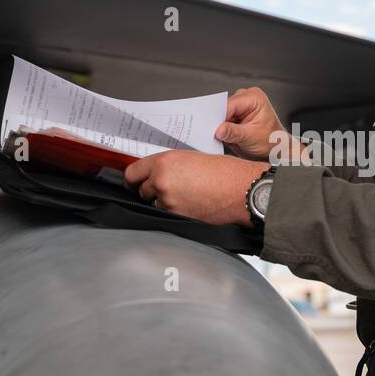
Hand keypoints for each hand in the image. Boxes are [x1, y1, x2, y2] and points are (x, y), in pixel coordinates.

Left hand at [124, 151, 268, 226]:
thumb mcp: (191, 157)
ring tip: (186, 196)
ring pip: (155, 205)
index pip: (132, 173)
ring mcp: (169, 203)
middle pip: (141, 190)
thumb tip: (155, 173)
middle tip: (170, 187)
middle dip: (151, 190)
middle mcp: (162, 182)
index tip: (135, 181)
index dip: (134, 178)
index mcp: (164, 163)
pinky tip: (191, 204)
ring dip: (163, 202)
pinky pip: (167, 215)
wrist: (242, 191)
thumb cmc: (225, 173)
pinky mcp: (178, 218)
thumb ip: (169, 165)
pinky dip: (175, 212)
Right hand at [216, 86, 286, 159]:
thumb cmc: (272, 140)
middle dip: (220, 122)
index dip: (220, 116)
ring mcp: (240, 106)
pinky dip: (222, 129)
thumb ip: (234, 133)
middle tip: (220, 135)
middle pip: (223, 108)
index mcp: (254, 97)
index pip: (230, 104)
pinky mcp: (235, 114)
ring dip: (221, 126)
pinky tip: (228, 136)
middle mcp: (246, 98)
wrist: (276, 148)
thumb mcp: (251, 137)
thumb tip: (219, 130)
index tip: (214, 128)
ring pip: (220, 114)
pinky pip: (222, 120)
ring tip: (230, 137)